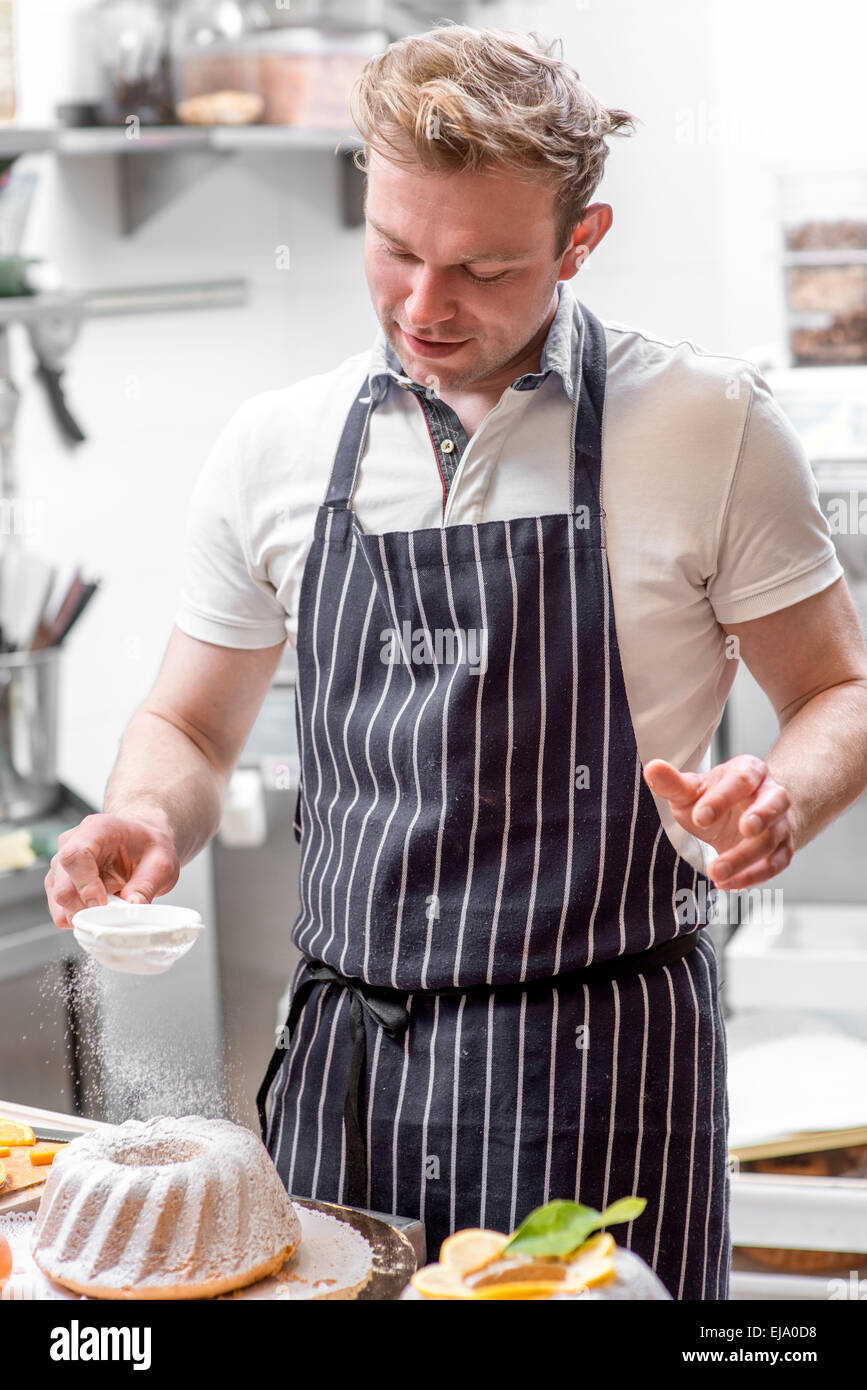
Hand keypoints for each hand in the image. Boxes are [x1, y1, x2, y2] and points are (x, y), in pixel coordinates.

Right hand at [44, 812, 179, 928]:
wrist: (142, 843)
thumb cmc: (148, 847)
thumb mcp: (161, 863)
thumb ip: (146, 885)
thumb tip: (131, 908)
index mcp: (96, 829)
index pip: (75, 856)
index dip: (85, 885)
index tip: (103, 905)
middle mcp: (71, 843)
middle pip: (61, 885)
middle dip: (85, 909)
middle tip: (112, 916)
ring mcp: (61, 864)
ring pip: (58, 901)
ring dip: (82, 915)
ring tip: (110, 909)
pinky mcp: (58, 884)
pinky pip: (60, 910)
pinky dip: (79, 918)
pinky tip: (100, 910)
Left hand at [643, 754, 794, 889]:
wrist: (742, 814)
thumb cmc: (714, 798)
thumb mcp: (691, 789)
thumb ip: (673, 783)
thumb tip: (652, 769)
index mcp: (749, 771)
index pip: (741, 780)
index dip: (723, 798)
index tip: (700, 817)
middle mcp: (771, 793)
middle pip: (774, 802)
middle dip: (761, 816)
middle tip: (743, 830)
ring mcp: (781, 821)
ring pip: (773, 839)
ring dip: (746, 858)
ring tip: (716, 872)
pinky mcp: (783, 847)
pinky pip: (776, 863)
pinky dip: (754, 877)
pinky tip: (729, 884)